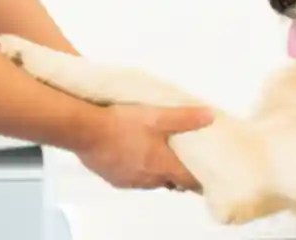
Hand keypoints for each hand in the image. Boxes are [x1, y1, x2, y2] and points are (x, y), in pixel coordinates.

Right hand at [76, 104, 213, 191]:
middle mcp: (148, 178)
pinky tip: (130, 154)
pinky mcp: (113, 178)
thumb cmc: (121, 124)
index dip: (198, 177)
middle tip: (179, 157)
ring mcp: (129, 180)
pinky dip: (135, 169)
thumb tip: (208, 116)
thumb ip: (184, 117)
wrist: (86, 131)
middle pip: (169, 181)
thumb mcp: (157, 115)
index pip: (188, 180)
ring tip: (154, 152)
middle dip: (175, 171)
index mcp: (162, 166)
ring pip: (150, 180)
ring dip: (154, 170)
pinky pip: (130, 178)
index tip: (203, 172)